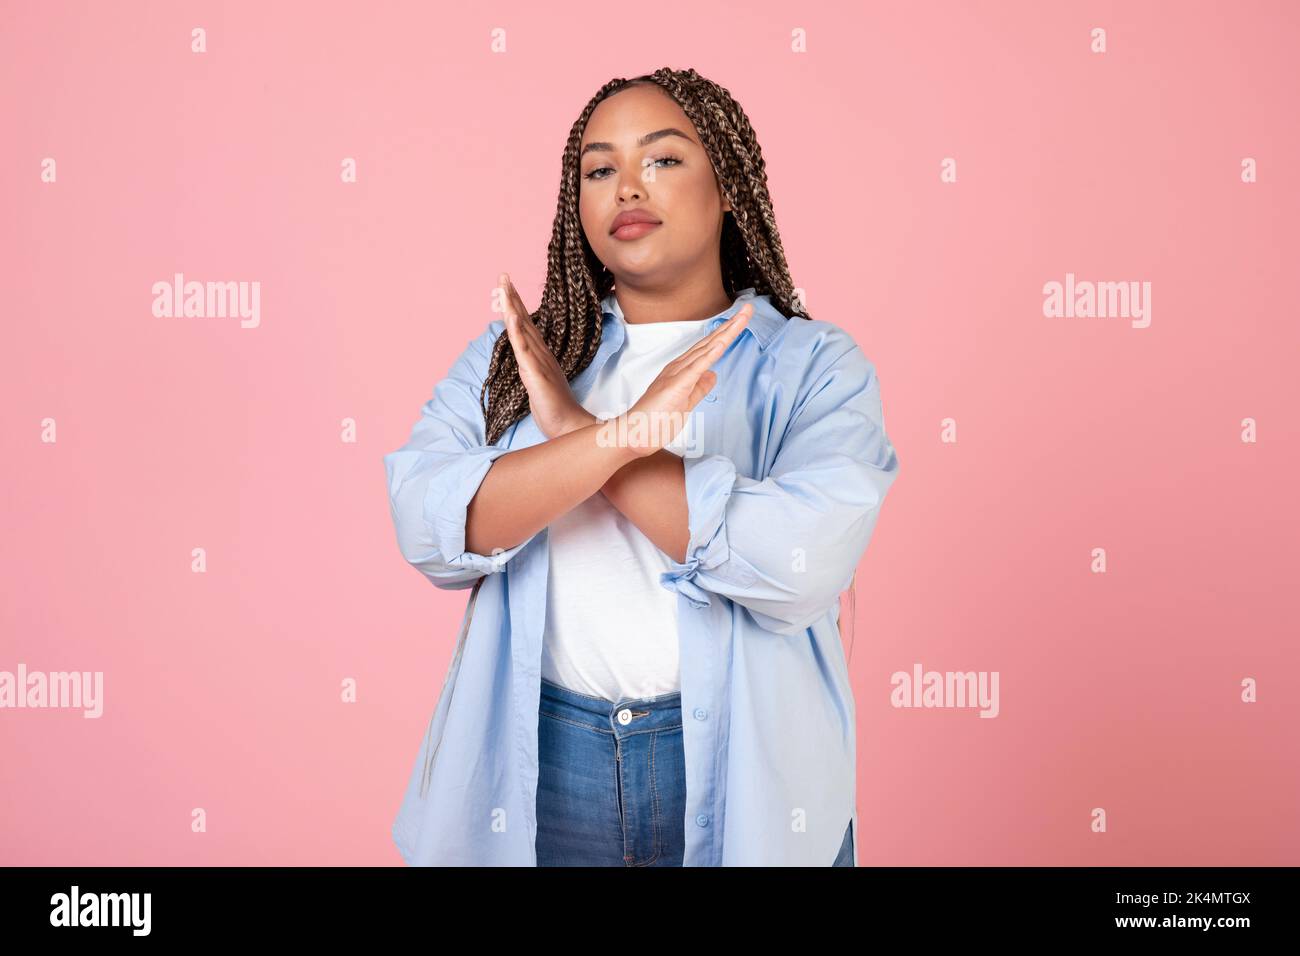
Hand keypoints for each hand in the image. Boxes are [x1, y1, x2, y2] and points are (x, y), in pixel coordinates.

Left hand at [498, 272, 597, 439]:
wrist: (569, 426)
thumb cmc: (555, 409)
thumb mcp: (540, 385)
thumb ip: (533, 371)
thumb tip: (526, 363)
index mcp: (540, 356)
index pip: (525, 326)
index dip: (516, 306)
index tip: (507, 287)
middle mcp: (540, 354)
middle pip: (523, 320)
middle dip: (512, 297)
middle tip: (503, 275)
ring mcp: (538, 362)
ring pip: (522, 329)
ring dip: (512, 307)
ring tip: (503, 287)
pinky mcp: (535, 373)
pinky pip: (524, 349)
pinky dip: (517, 331)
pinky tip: (511, 316)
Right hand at [616, 303, 751, 457]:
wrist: (634, 433)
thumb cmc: (655, 419)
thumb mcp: (687, 402)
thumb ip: (700, 387)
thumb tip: (713, 374)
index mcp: (683, 370)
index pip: (709, 348)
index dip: (726, 334)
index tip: (742, 321)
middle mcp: (680, 366)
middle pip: (711, 342)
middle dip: (731, 326)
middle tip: (749, 308)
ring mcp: (677, 374)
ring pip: (706, 349)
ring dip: (725, 333)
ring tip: (742, 318)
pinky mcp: (676, 385)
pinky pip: (696, 368)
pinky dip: (710, 354)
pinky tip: (721, 343)